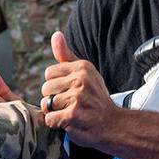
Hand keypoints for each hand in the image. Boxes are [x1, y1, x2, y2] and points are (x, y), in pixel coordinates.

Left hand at [40, 31, 116, 149]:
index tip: (70, 92)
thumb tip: (55, 34)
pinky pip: (50, 119)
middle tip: (71, 105)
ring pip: (46, 104)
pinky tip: (70, 123)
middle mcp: (81, 79)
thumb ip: (66, 56)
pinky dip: (56, 124)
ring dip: (55, 113)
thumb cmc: (95, 98)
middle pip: (45, 89)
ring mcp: (78, 97)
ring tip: (72, 113)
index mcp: (82, 67)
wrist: (114, 124)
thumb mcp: (85, 73)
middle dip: (53, 99)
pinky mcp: (74, 114)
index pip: (49, 74)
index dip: (55, 86)